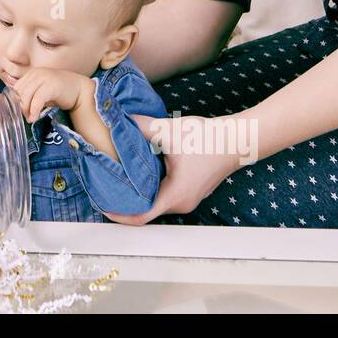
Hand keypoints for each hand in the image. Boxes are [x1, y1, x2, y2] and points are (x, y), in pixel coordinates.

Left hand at [5, 67, 92, 122]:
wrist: (80, 90)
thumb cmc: (60, 91)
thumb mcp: (41, 90)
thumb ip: (30, 94)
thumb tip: (16, 104)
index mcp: (32, 73)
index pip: (17, 87)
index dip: (16, 100)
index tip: (21, 111)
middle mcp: (37, 73)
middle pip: (20, 92)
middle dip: (21, 106)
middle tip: (26, 116)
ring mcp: (45, 78)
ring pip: (27, 95)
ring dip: (26, 110)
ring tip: (30, 119)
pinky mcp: (52, 85)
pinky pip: (37, 99)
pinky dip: (34, 110)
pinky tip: (35, 118)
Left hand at [103, 114, 243, 225]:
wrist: (237, 139)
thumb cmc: (207, 138)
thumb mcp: (168, 130)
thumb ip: (139, 126)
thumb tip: (114, 120)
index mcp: (175, 196)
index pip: (140, 217)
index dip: (117, 214)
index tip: (100, 204)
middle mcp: (181, 203)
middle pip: (144, 211)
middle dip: (122, 201)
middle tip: (102, 186)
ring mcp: (187, 199)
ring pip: (154, 203)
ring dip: (136, 194)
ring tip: (115, 179)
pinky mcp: (189, 192)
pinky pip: (163, 196)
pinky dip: (148, 189)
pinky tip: (136, 173)